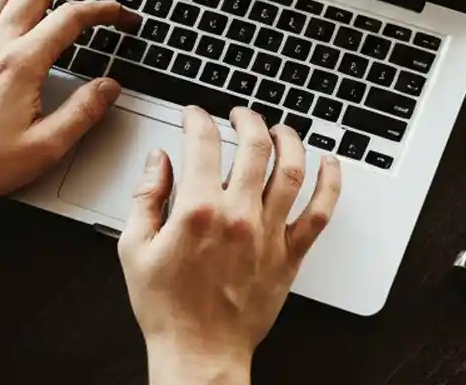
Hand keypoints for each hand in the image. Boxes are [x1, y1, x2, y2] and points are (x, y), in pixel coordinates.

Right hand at [119, 107, 341, 383]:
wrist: (199, 351)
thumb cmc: (167, 308)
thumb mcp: (135, 248)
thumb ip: (145, 197)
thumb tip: (157, 160)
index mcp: (198, 212)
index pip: (203, 144)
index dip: (198, 119)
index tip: (195, 115)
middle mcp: (239, 217)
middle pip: (255, 147)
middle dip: (247, 119)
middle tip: (240, 115)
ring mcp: (269, 234)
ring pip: (292, 170)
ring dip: (289, 139)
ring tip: (280, 129)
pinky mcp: (290, 255)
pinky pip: (320, 211)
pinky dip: (330, 182)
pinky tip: (330, 163)